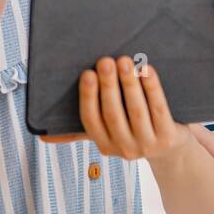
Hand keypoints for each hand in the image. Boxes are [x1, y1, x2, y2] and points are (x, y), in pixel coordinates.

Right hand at [65, 56, 191, 159]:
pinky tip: (147, 70)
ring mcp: (147, 144)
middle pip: (113, 113)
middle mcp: (124, 148)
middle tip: (105, 61)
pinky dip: (152, 88)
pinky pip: (159, 108)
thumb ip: (78, 131)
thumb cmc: (133, 132)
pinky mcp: (168, 138)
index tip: (87, 74)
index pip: (90, 120)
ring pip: (136, 110)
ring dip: (129, 84)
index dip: (88, 97)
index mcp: (104, 144)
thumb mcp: (107, 135)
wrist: (171, 152)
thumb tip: (42, 138)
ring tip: (125, 61)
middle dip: (108, 86)